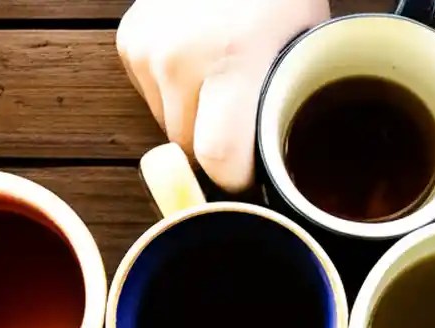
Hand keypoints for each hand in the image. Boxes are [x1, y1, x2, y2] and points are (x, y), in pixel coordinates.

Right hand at [117, 0, 328, 191]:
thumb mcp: (305, 44)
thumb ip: (288, 103)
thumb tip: (280, 166)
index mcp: (233, 60)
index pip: (217, 156)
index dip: (236, 177)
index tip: (251, 175)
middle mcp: (181, 57)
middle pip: (190, 147)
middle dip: (216, 147)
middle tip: (243, 119)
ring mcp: (148, 49)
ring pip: (167, 125)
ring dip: (192, 118)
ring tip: (219, 81)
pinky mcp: (129, 42)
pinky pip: (150, 97)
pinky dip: (172, 91)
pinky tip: (196, 61)